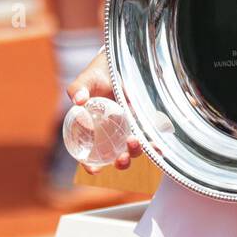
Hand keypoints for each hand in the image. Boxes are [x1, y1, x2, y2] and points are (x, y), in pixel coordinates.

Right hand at [65, 47, 143, 174]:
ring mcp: (128, 130)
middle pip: (116, 157)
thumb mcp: (87, 80)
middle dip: (121, 162)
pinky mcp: (143, 122)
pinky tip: (159, 147)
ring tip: (135, 141)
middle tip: (121, 157)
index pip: (90, 156)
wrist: (118, 65)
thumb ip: (79, 89)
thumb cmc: (98, 76)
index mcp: (93, 132)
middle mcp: (111, 135)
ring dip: (136, 152)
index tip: (95, 171)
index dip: (91, 166)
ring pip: (134, 149)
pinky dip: (155, 144)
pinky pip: (150, 137)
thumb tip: (78, 100)